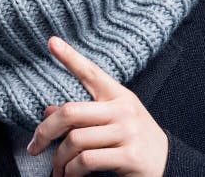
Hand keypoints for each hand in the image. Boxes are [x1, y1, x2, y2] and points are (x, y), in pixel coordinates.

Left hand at [27, 37, 167, 176]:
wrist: (170, 166)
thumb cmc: (134, 142)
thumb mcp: (112, 123)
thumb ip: (83, 116)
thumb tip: (47, 111)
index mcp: (119, 96)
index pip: (91, 72)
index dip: (70, 57)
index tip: (51, 41)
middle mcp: (123, 110)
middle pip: (71, 112)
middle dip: (45, 131)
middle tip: (34, 147)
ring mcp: (128, 132)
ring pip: (75, 140)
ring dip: (59, 160)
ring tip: (57, 170)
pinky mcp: (129, 156)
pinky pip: (87, 161)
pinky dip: (71, 172)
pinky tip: (69, 176)